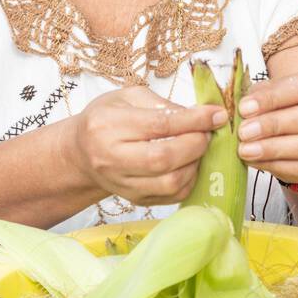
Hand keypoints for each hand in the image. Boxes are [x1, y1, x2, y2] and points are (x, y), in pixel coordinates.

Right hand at [68, 85, 227, 208]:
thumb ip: (162, 104)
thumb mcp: (128, 97)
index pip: (159, 125)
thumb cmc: (106, 119)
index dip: (194, 120)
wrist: (81, 153)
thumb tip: (199, 115)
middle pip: (164, 158)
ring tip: (197, 148)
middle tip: (207, 133)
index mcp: (108, 125)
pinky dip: (189, 180)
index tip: (217, 114)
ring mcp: (122, 184)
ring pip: (170, 182)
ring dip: (195, 164)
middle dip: (196, 144)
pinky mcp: (134, 200)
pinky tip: (189, 164)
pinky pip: (171, 197)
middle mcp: (112, 159)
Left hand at [236, 68, 297, 183]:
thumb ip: (261, 94)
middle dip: (275, 124)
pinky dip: (278, 165)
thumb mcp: (276, 91)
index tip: (245, 108)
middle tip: (244, 132)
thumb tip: (244, 107)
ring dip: (276, 148)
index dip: (274, 97)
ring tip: (247, 150)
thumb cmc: (288, 104)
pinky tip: (256, 161)